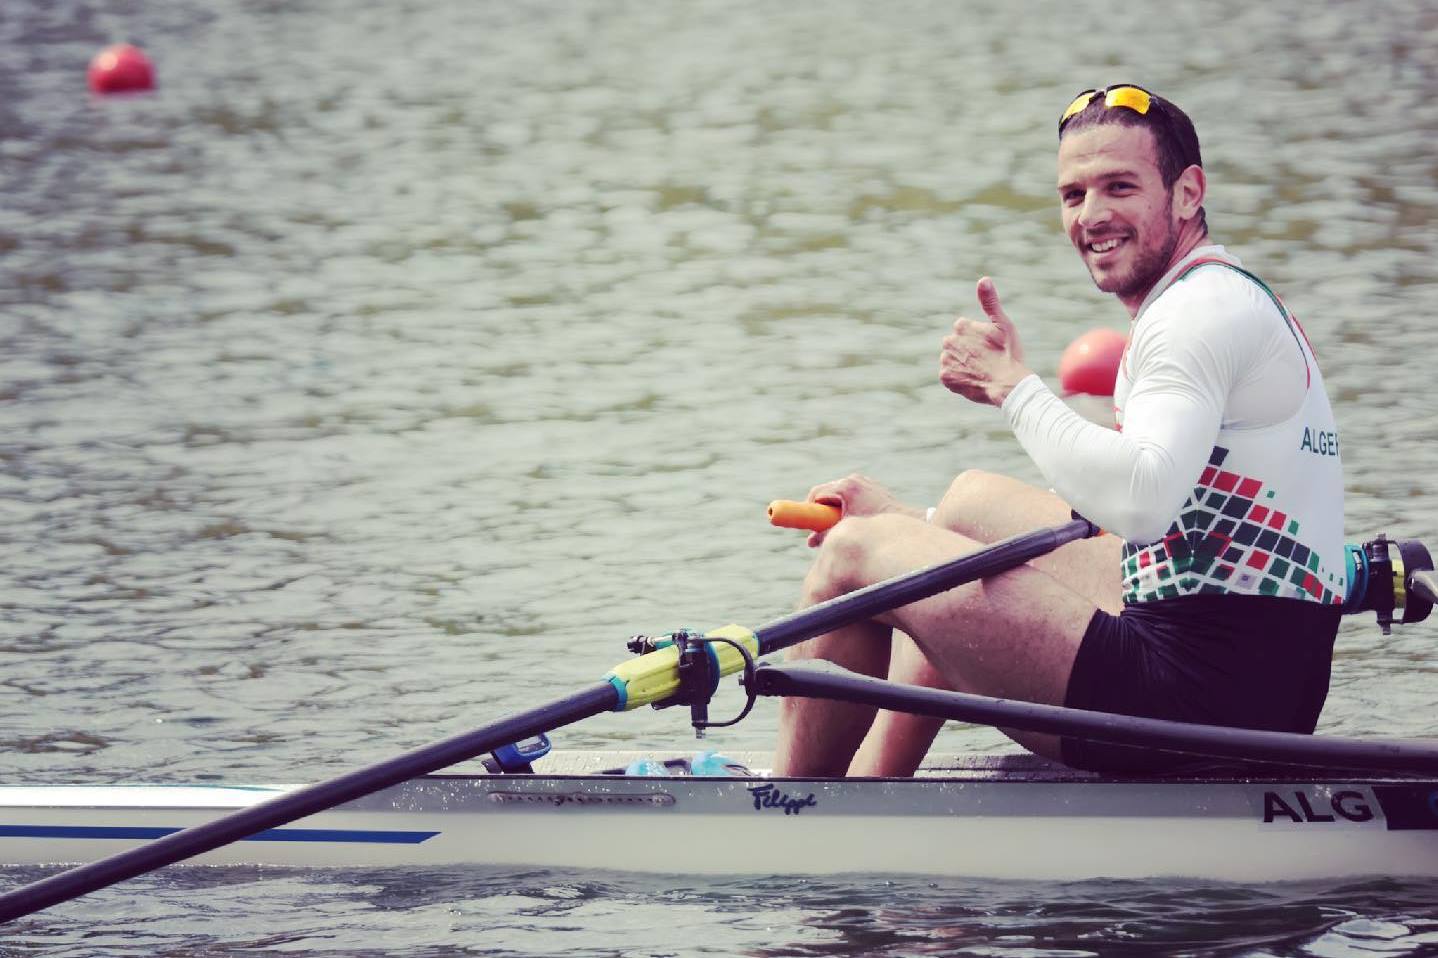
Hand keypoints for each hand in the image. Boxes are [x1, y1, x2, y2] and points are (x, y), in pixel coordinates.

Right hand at [804, 474, 922, 546]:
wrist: (906, 521)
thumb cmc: (875, 527)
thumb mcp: (847, 531)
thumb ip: (826, 535)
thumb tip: (810, 542)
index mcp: (845, 487)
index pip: (817, 494)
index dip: (808, 509)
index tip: (806, 523)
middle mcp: (854, 480)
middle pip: (827, 492)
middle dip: (821, 511)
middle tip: (819, 528)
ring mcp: (863, 481)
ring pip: (839, 493)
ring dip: (834, 508)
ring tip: (840, 525)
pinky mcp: (871, 485)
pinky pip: (851, 493)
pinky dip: (847, 505)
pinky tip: (854, 519)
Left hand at [940, 277, 1030, 405]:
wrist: (1007, 384)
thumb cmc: (1008, 353)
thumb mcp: (1002, 324)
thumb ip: (990, 301)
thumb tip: (983, 279)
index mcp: (961, 326)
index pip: (964, 330)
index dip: (978, 339)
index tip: (990, 346)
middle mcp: (949, 342)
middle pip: (956, 345)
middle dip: (968, 350)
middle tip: (986, 360)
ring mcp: (946, 360)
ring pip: (952, 360)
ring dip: (963, 364)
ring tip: (981, 370)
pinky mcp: (945, 378)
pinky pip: (949, 376)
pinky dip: (959, 378)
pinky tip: (973, 379)